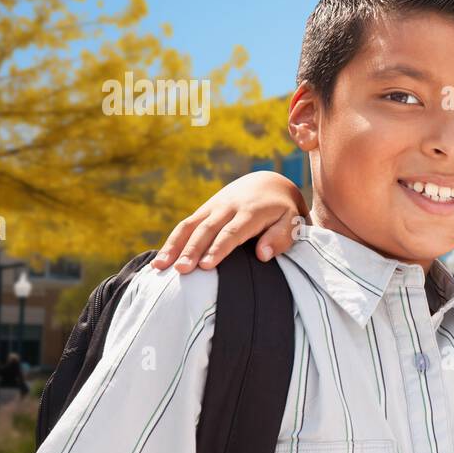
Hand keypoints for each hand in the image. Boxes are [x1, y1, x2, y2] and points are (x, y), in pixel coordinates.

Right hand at [153, 171, 308, 272]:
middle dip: (192, 250)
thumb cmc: (283, 210)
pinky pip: (185, 225)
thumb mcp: (293, 221)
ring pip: (190, 225)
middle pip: (207, 229)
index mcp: (252, 211)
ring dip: (174, 246)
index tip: (206, 265)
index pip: (232, 232)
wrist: (269, 182)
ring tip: (160, 267)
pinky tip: (160, 260)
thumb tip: (262, 255)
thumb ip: (281, 237)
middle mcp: (229, 207)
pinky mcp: (204, 210)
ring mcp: (213, 207)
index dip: (219, 248)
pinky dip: (172, 241)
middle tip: (181, 270)